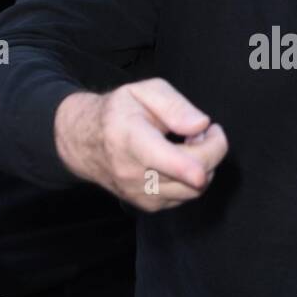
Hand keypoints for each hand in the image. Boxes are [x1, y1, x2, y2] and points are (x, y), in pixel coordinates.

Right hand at [54, 77, 228, 212]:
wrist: (85, 142)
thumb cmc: (119, 112)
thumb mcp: (143, 91)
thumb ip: (174, 105)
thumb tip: (200, 125)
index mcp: (131, 139)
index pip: (164, 159)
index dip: (193, 164)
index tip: (210, 146)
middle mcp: (133, 173)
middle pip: (191, 176)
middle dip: (211, 149)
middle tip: (203, 129)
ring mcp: (140, 194)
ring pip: (194, 190)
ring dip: (204, 165)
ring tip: (190, 143)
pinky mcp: (148, 206)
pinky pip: (185, 196)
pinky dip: (192, 178)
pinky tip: (180, 160)